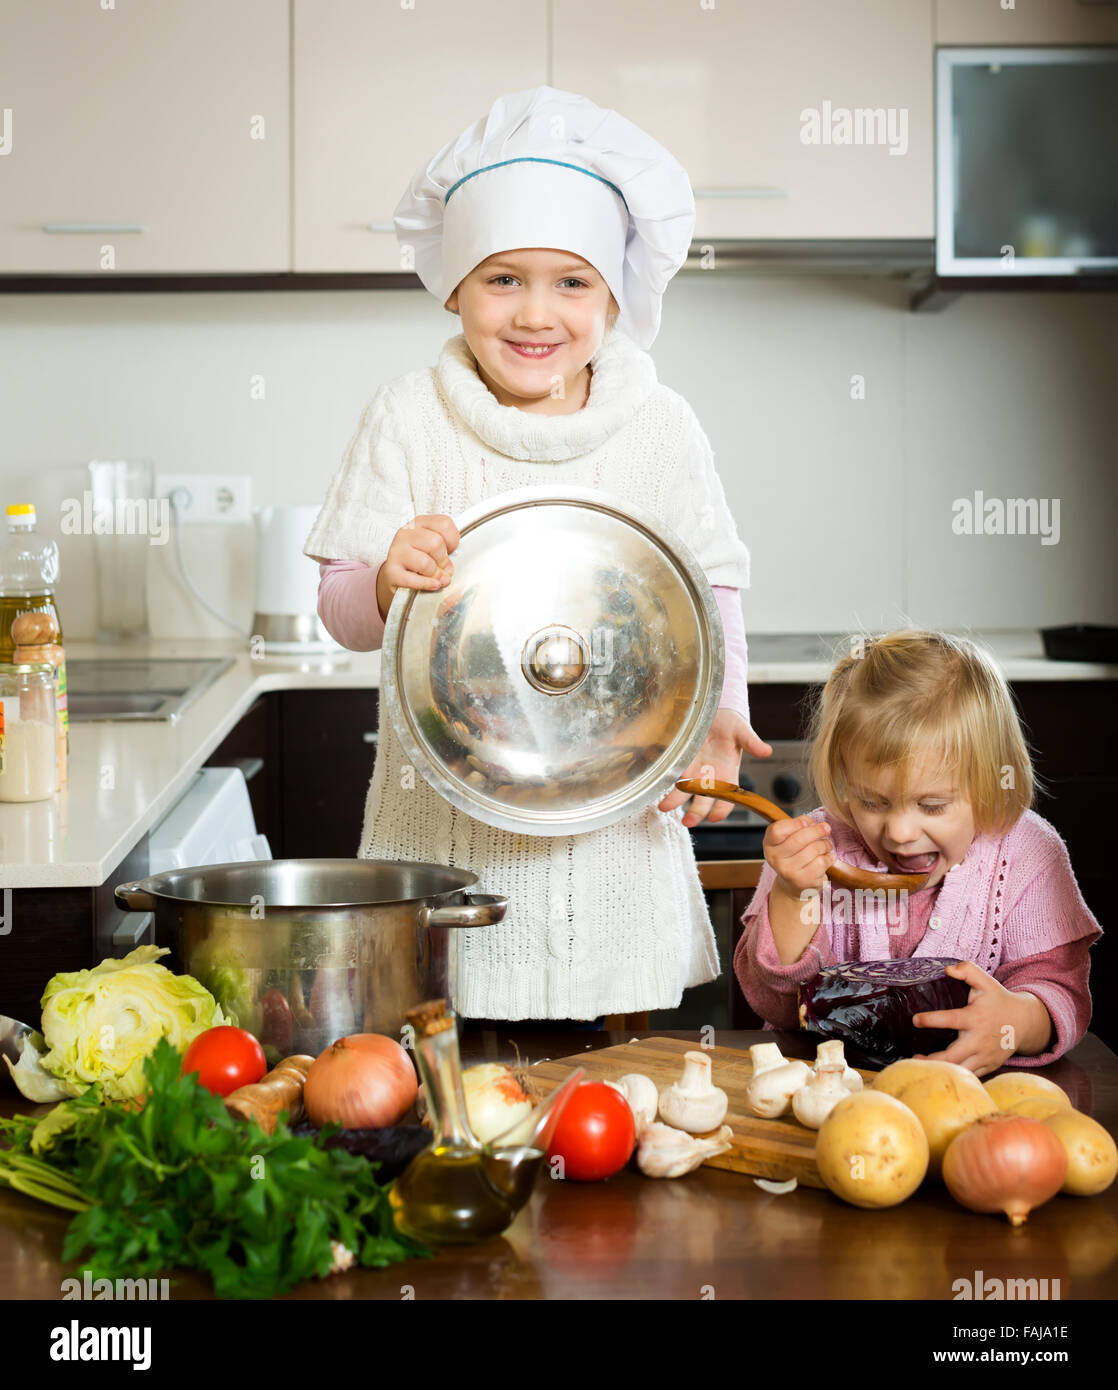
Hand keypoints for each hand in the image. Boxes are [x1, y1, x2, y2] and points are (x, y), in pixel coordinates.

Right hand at [376, 514, 459, 618]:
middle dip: (444, 560)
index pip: (444, 523)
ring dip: (436, 574)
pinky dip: (427, 584)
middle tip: (444, 568)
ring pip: (425, 562)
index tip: (450, 550)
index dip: (453, 540)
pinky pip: (413, 580)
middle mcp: (406, 534)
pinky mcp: (391, 571)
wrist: (395, 575)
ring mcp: (396, 552)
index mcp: (419, 524)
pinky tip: (432, 585)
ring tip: (437, 578)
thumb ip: (446, 550)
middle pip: (435, 542)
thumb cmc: (416, 560)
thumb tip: (450, 566)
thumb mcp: (432, 548)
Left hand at [657, 711, 771, 826]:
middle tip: (687, 821)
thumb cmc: (731, 724)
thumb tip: (766, 751)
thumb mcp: (742, 731)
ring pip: (685, 791)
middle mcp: (711, 778)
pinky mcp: (682, 761)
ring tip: (664, 807)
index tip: (714, 817)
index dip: (722, 810)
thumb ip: (752, 742)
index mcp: (729, 775)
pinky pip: (673, 775)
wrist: (715, 711)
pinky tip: (657, 788)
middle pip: (704, 800)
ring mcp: (695, 771)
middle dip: (696, 812)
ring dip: (675, 800)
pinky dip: (665, 782)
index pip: (728, 799)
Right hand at [764, 815, 834, 896]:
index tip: (806, 823)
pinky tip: (826, 857)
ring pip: (813, 849)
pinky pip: (821, 862)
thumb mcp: (788, 837)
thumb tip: (812, 824)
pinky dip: (828, 857)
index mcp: (769, 844)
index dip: (795, 823)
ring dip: (825, 844)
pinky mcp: (802, 881)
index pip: (777, 830)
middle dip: (817, 831)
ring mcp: (788, 872)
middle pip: (798, 839)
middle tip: (826, 828)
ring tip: (826, 844)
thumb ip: (798, 825)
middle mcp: (775, 859)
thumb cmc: (793, 854)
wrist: (792, 884)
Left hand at [912, 960, 1052, 1075]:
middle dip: (933, 1059)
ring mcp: (985, 1056)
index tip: (915, 1019)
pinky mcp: (988, 1066)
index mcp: (976, 1018)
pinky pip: (971, 1075)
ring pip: (961, 1069)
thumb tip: (947, 970)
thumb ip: (968, 971)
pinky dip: (955, 1075)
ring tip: (920, 1066)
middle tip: (913, 1057)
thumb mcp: (986, 981)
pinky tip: (939, 1072)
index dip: (932, 1020)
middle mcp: (979, 1040)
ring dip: (940, 1070)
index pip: (951, 1020)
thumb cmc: (999, 1000)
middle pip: (954, 1055)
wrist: (1025, 1023)